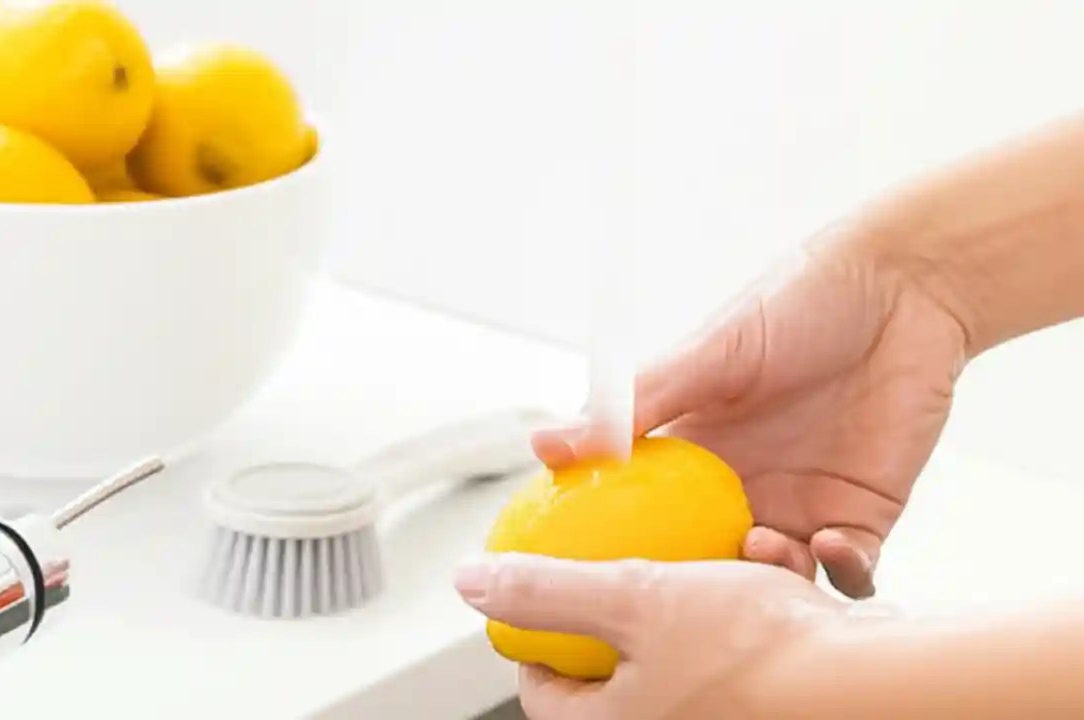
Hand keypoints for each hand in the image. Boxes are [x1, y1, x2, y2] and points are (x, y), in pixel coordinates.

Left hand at [455, 552, 849, 718]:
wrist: (876, 678)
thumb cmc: (756, 652)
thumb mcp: (630, 599)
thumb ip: (546, 591)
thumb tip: (471, 584)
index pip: (547, 693)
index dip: (536, 635)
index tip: (543, 587)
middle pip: (620, 666)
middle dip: (631, 598)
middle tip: (636, 556)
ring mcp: (726, 712)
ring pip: (689, 642)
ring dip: (702, 585)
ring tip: (722, 547)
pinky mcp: (777, 693)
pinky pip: (748, 639)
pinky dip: (755, 595)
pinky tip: (777, 559)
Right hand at [536, 235, 969, 597]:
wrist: (906, 287)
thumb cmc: (799, 302)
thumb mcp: (708, 355)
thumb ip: (636, 405)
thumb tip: (545, 444)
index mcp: (694, 451)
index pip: (641, 515)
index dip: (616, 552)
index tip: (587, 584)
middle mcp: (742, 486)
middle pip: (704, 563)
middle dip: (695, 589)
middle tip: (686, 596)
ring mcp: (802, 505)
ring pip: (772, 580)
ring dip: (767, 584)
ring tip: (764, 550)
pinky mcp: (862, 515)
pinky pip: (849, 574)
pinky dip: (840, 576)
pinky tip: (830, 546)